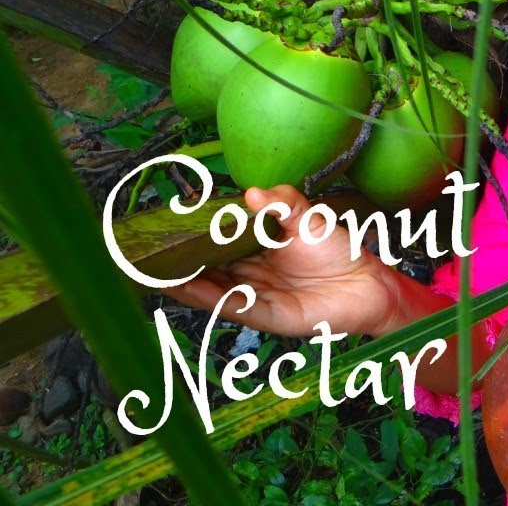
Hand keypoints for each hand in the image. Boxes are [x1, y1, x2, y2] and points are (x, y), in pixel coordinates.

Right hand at [162, 185, 397, 337]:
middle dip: (174, 262)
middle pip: (205, 268)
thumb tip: (251, 193)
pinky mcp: (266, 316)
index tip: (160, 226)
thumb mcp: (308, 217)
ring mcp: (256, 296)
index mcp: (256, 247)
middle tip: (138, 251)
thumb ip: (282, 203)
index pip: (215, 242)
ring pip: (211, 289)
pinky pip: (231, 307)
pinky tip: (183, 287)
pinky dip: (206, 297)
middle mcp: (250, 273)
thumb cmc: (338, 249)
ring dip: (181, 281)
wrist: (368, 283)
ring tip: (148, 271)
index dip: (188, 237)